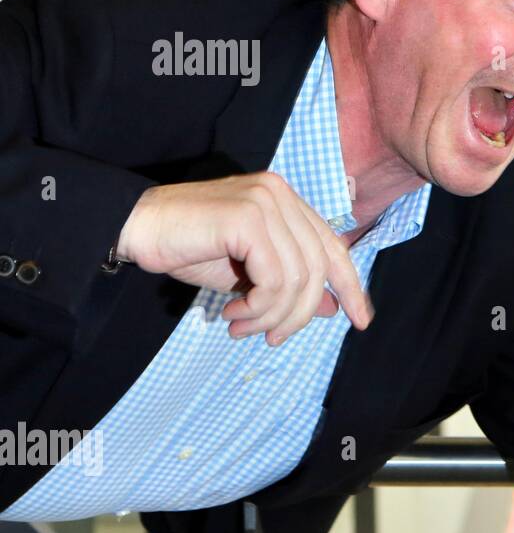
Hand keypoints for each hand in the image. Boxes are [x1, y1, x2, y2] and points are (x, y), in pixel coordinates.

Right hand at [116, 172, 373, 344]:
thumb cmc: (186, 249)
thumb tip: (330, 307)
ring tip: (241, 326)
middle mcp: (281, 194)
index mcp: (287, 201)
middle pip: (319, 267)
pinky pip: (275, 279)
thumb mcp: (247, 275)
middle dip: (298, 314)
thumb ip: (289, 285)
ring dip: (271, 316)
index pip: (334, 246)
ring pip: (298, 278)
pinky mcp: (248, 217)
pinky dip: (259, 307)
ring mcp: (266, 201)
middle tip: (270, 338)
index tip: (361, 320)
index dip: (351, 286)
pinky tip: (232, 313)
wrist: (133, 229)